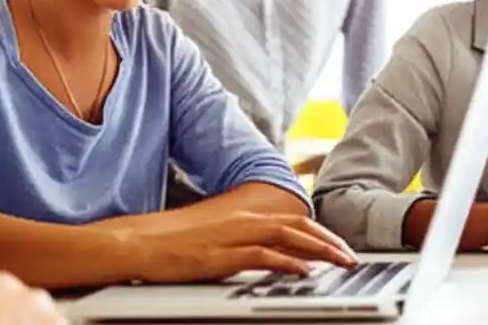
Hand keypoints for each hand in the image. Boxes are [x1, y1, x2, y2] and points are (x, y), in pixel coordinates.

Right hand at [132, 212, 358, 282]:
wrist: (138, 242)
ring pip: (286, 237)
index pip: (287, 220)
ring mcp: (231, 237)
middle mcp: (239, 221)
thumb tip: (260, 254)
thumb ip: (236, 242)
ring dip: (318, 249)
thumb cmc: (169, 243)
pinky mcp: (221, 255)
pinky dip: (287, 262)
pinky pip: (262, 256)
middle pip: (294, 226)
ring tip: (339, 262)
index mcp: (238, 216)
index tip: (336, 246)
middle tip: (349, 256)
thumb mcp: (210, 238)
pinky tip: (305, 271)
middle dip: (326, 240)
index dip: (316, 232)